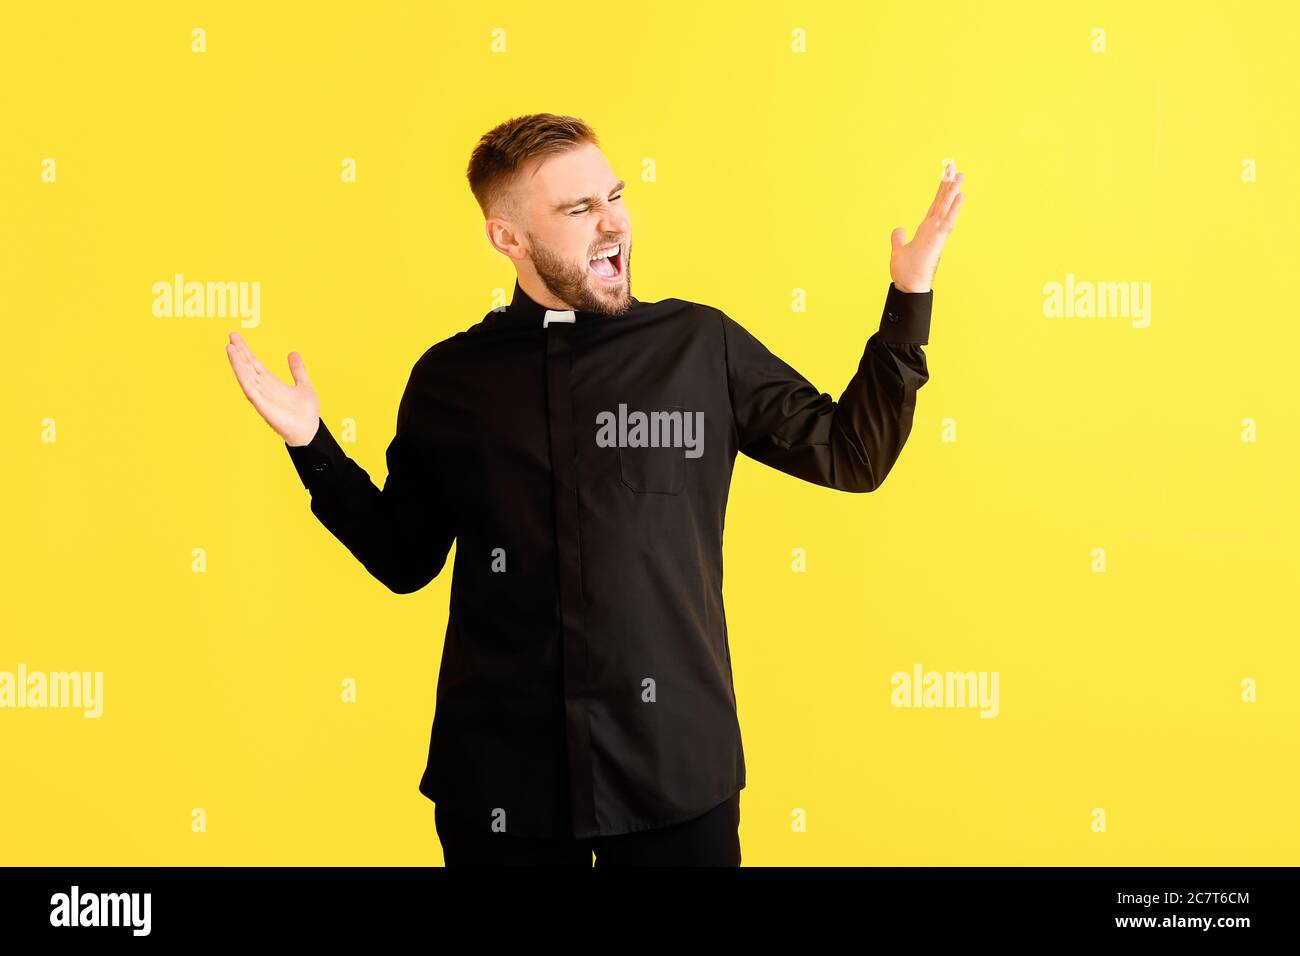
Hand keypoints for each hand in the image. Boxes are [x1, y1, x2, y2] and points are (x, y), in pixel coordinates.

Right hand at [225, 331, 320, 445]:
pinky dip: (244, 379)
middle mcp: (264, 389)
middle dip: (239, 353)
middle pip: (248, 367)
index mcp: (271, 383)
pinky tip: (238, 368)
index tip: (236, 337)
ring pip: (246, 377)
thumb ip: (297, 370)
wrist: (310, 431)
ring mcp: (262, 397)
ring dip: (238, 363)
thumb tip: (293, 353)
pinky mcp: (263, 407)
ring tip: (230, 348)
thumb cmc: (306, 413)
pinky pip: (251, 391)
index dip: (246, 350)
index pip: (254, 363)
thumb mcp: (304, 385)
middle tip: (231, 335)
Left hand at [890, 161, 965, 293]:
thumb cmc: (906, 272)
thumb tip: (899, 229)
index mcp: (926, 229)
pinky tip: (961, 195)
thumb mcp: (899, 250)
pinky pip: (948, 220)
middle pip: (942, 201)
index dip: (941, 190)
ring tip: (960, 174)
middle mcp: (934, 229)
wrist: (909, 286)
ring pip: (946, 207)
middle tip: (955, 166)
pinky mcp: (938, 239)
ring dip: (953, 191)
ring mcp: (937, 233)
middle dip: (948, 184)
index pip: (935, 205)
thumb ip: (899, 238)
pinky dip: (954, 208)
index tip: (947, 175)